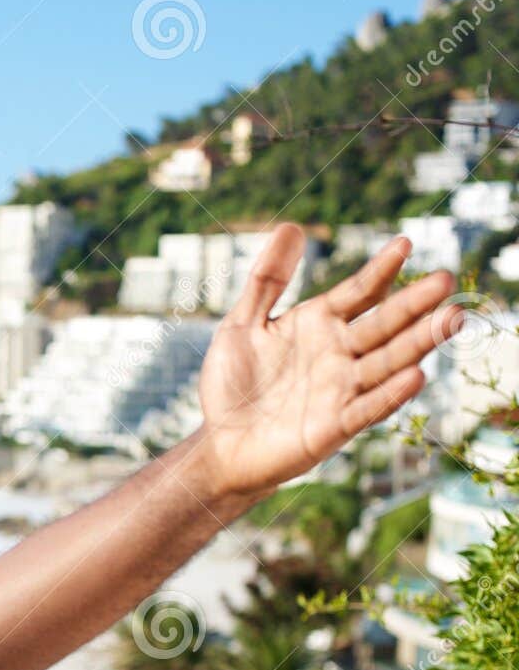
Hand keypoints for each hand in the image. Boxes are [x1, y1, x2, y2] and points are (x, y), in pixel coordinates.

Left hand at [194, 224, 460, 500]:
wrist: (220, 443)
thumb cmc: (232, 384)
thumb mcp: (242, 324)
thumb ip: (267, 280)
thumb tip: (291, 226)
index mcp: (319, 325)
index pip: (358, 292)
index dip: (380, 270)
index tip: (405, 243)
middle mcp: (338, 354)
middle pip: (383, 324)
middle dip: (413, 304)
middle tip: (444, 281)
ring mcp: (340, 390)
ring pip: (387, 362)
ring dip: (419, 343)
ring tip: (450, 319)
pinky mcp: (334, 426)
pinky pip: (368, 408)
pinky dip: (390, 394)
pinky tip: (416, 375)